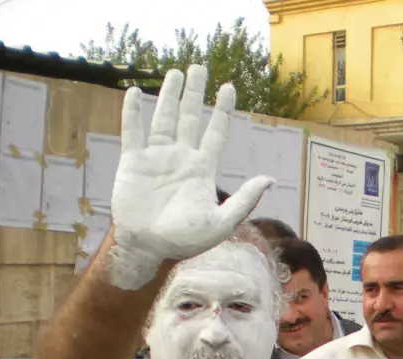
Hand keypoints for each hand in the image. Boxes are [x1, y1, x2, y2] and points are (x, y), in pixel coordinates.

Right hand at [109, 65, 271, 287]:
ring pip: (164, 118)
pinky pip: (133, 132)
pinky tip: (136, 92)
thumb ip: (245, 199)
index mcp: (202, 169)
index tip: (229, 86)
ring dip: (169, 96)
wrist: (149, 248)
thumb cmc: (185, 241)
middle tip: (200, 67)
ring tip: (175, 73)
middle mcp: (181, 158)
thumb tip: (270, 179)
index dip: (223, 110)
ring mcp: (156, 158)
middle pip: (190, 117)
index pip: (215, 132)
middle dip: (195, 93)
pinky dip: (134, 112)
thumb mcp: (222, 222)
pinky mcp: (132, 162)